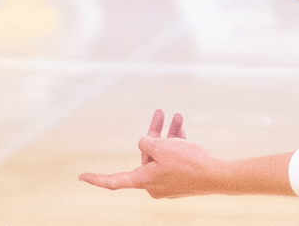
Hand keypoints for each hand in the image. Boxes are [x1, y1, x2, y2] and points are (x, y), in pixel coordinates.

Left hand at [80, 110, 219, 198]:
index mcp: (143, 180)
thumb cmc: (187, 162)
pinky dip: (176, 145)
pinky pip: (173, 160)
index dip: (97, 178)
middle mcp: (152, 185)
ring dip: (168, 136)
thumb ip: (147, 142)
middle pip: (146, 156)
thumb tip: (145, 143)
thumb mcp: (161, 146)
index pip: (114, 181)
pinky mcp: (181, 179)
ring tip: (175, 116)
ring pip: (162, 156)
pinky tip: (181, 126)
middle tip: (160, 113)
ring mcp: (168, 183)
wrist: (217, 175)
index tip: (81, 176)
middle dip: (154, 135)